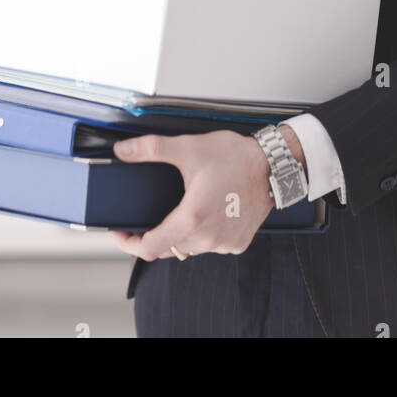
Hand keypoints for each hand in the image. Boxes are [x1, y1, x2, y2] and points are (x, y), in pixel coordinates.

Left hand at [108, 129, 275, 259]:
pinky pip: (211, 245)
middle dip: (156, 233)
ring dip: (181, 233)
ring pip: (190, 247)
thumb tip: (123, 151)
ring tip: (183, 207)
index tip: (122, 232)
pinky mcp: (237, 243)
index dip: (130, 243)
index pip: (150, 248)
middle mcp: (208, 238)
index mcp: (192, 218)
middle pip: (168, 248)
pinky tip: (208, 212)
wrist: (274, 166)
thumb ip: (151, 149)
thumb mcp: (189, 148)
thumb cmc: (235, 157)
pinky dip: (204, 233)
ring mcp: (224, 244)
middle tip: (151, 214)